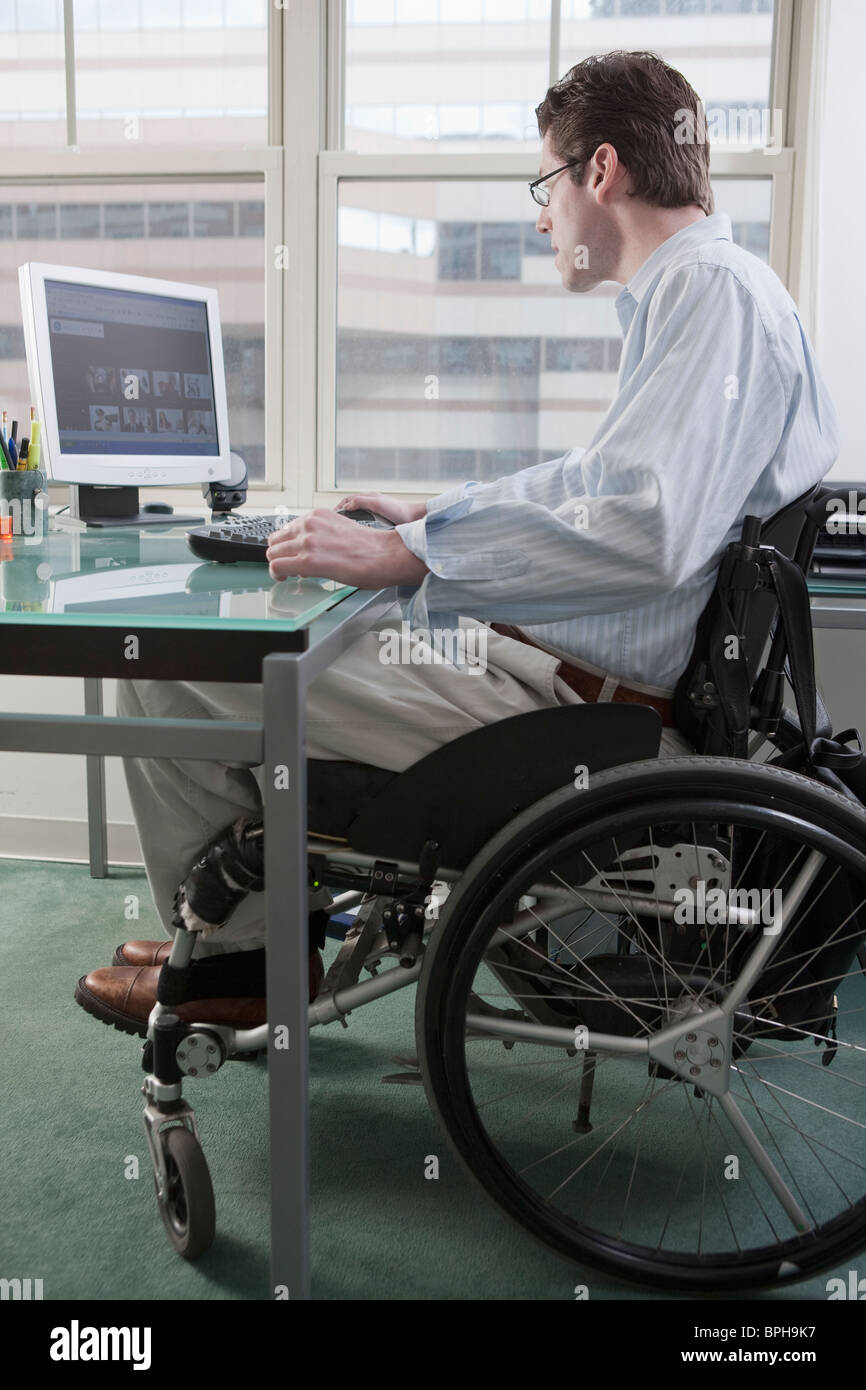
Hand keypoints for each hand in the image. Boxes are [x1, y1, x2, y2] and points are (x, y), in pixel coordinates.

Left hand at [266, 508, 428, 586]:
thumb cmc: (371, 548)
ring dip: (278, 565)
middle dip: (279, 554)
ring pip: (273, 553)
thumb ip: (321, 533)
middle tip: (287, 565)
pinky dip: (277, 574)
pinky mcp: (308, 560)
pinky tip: (285, 578)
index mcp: (318, 515)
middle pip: (276, 540)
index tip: (290, 553)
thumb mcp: (341, 529)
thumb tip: (309, 548)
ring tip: (286, 573)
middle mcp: (310, 524)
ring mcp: (308, 541)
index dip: (286, 544)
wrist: (386, 555)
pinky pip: (277, 566)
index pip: (287, 528)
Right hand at [334, 492, 427, 525]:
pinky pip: (364, 524)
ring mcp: (374, 513)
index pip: (347, 500)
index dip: (337, 508)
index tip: (331, 517)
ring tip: (344, 532)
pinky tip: (357, 535)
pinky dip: (358, 528)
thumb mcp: (377, 503)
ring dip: (350, 523)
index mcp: (368, 497)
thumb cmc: (398, 510)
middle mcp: (371, 503)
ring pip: (357, 517)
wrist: (413, 519)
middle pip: (350, 508)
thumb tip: (346, 505)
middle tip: (334, 526)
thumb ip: (361, 501)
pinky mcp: (379, 521)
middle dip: (341, 516)